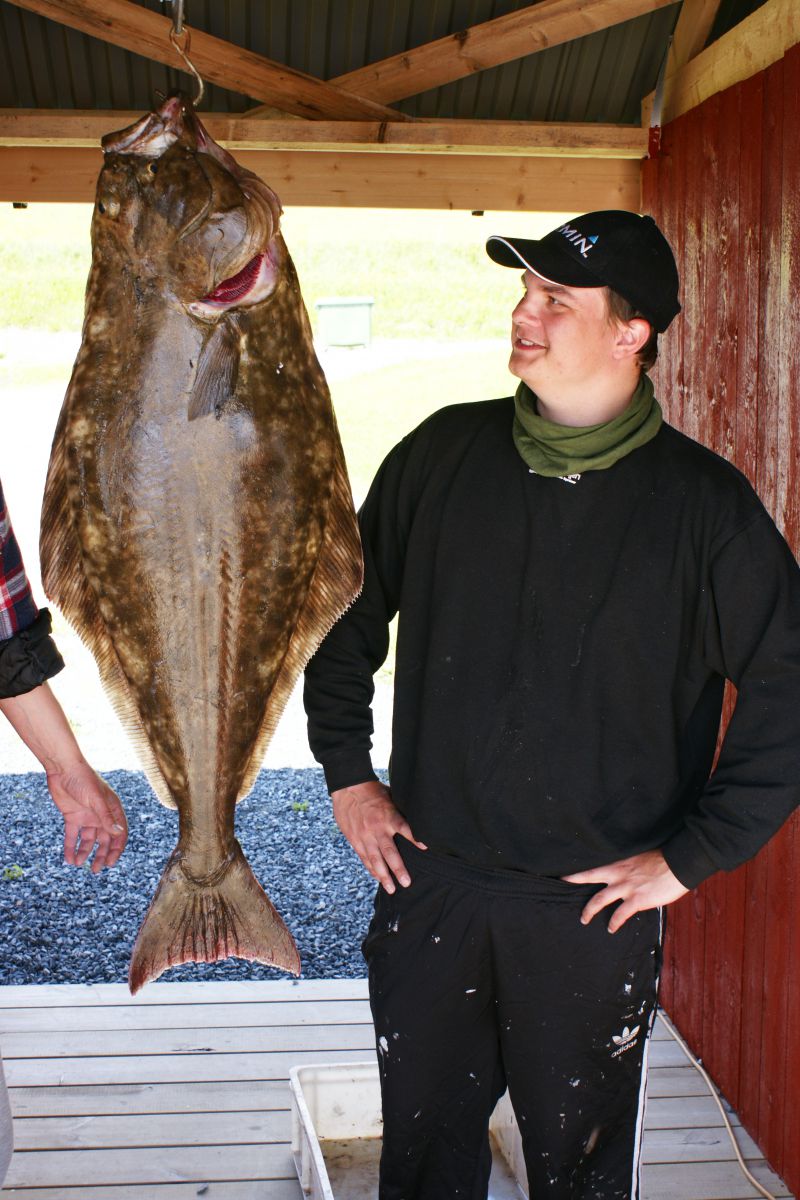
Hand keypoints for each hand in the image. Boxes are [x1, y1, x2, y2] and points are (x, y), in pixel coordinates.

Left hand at [46, 761, 127, 872]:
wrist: (63, 768)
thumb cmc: (84, 780)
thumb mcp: (96, 799)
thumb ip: (106, 817)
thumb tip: (118, 834)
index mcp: (112, 809)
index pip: (119, 833)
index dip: (116, 849)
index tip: (110, 862)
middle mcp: (101, 815)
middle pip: (104, 840)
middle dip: (101, 855)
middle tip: (96, 869)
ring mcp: (87, 816)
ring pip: (88, 840)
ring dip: (84, 853)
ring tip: (78, 864)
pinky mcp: (72, 817)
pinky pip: (72, 836)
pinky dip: (70, 847)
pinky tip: (67, 858)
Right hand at [331, 780, 425, 893]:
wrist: (347, 788)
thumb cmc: (372, 791)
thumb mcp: (390, 797)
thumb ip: (400, 811)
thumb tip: (417, 819)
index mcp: (388, 816)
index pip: (405, 828)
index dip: (414, 838)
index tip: (425, 848)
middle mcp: (377, 828)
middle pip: (389, 852)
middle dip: (398, 869)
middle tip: (407, 883)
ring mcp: (365, 836)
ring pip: (375, 860)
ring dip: (384, 876)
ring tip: (391, 889)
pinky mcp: (355, 839)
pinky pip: (364, 857)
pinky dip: (371, 869)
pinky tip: (378, 878)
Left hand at [562, 850, 688, 932]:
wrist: (679, 864)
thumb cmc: (664, 859)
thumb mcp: (641, 856)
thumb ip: (630, 865)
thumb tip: (627, 872)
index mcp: (619, 861)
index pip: (594, 863)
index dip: (580, 866)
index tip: (567, 867)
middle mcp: (618, 873)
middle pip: (588, 876)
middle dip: (573, 880)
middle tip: (562, 883)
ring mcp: (626, 887)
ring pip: (599, 899)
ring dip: (589, 910)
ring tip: (583, 919)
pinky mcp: (637, 900)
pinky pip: (621, 914)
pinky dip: (614, 923)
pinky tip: (611, 928)